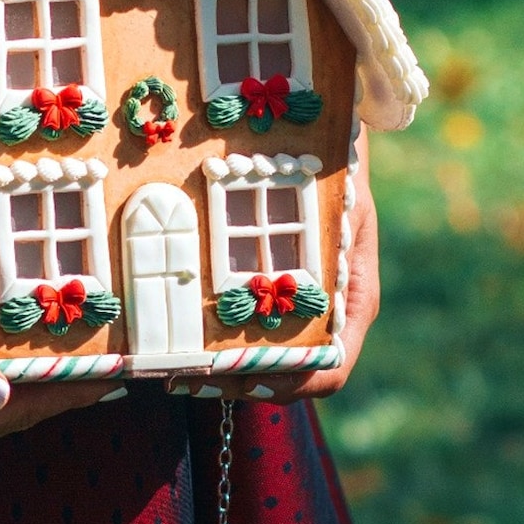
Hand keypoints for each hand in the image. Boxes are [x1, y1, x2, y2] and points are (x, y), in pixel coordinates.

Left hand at [167, 127, 380, 403]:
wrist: (325, 137)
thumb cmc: (339, 168)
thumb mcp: (344, 201)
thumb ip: (333, 243)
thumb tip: (302, 279)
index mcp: (352, 301)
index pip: (330, 370)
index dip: (289, 386)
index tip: (242, 380)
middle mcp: (326, 314)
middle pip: (287, 377)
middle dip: (238, 382)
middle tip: (185, 376)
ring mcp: (297, 305)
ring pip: (262, 361)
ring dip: (220, 370)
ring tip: (171, 366)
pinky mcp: (268, 292)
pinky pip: (244, 330)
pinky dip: (215, 342)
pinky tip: (178, 334)